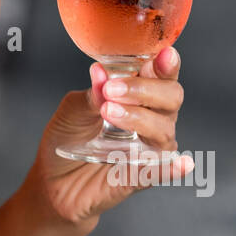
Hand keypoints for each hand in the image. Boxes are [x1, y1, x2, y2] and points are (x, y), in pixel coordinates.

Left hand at [26, 46, 191, 226]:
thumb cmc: (68, 138)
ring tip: (109, 112)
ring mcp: (147, 150)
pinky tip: (183, 163)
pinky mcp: (138, 178)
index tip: (163, 56)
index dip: (165, 65)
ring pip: (163, 131)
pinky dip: (171, 168)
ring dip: (139, 118)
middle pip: (171, 98)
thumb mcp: (72, 109)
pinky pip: (160, 172)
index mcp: (138, 96)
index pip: (161, 75)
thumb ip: (91, 94)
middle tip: (112, 90)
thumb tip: (101, 73)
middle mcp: (150, 120)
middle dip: (145, 90)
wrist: (52, 179)